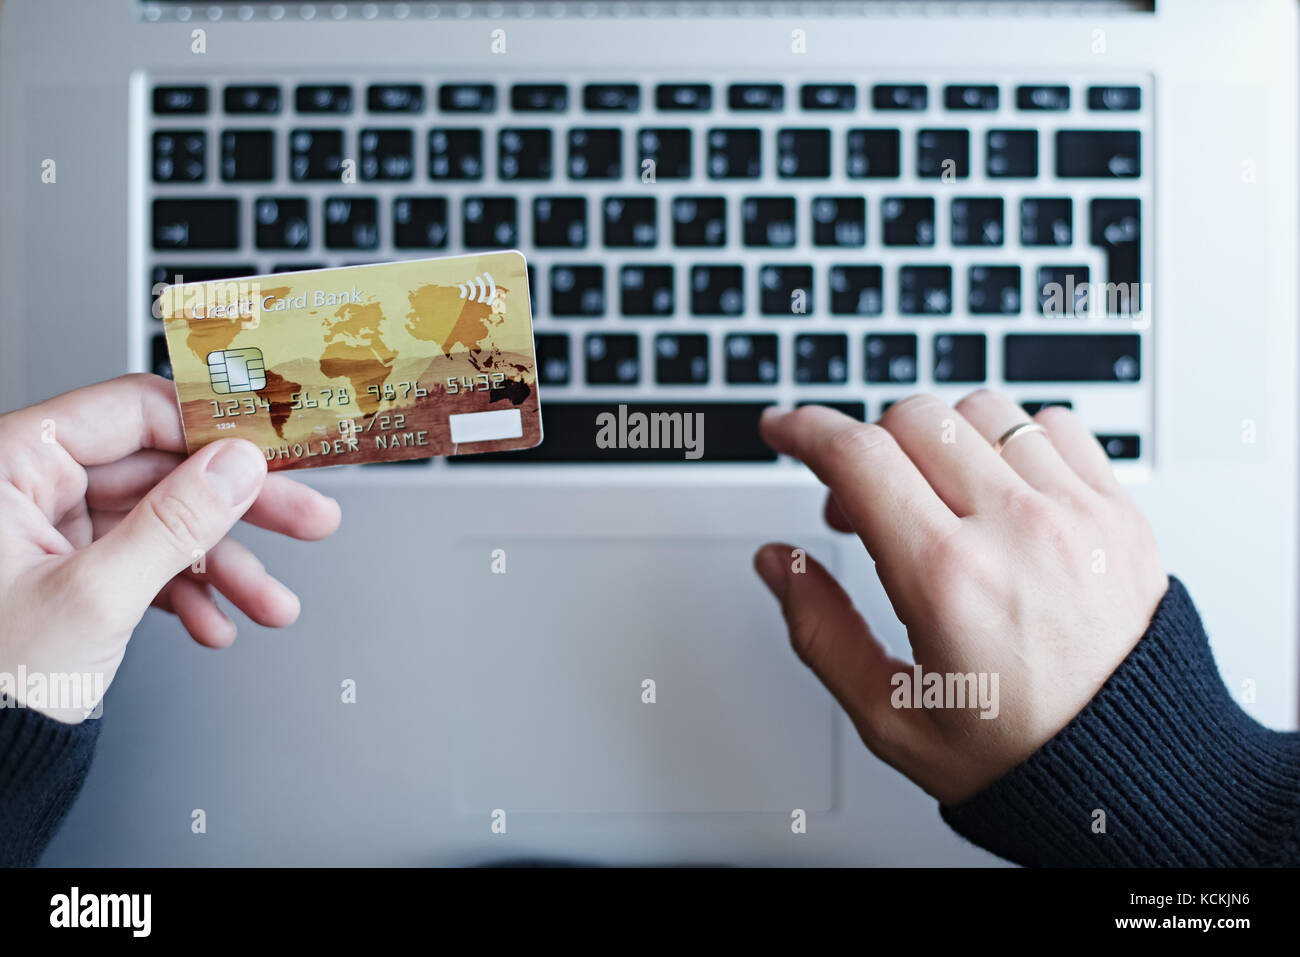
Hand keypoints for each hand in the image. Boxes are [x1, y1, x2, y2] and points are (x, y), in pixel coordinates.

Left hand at [0, 374, 340, 722]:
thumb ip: (174, 522)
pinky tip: (215, 623)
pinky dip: (188, 594)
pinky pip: (146, 564)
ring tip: (271, 603)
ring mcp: (52, 531)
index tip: (275, 446)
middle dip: (241, 510)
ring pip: (165, 523)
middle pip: (164, 471)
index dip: (213, 429)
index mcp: (12, 464)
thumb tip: (236, 466)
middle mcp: (31, 488)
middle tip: (308, 516)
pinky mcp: (70, 570)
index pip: (134, 413)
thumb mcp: (94, 597)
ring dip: (225, 567)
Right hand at [755, 391, 1167, 805]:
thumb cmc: (1020, 754)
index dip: (804, 431)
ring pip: (980, 412)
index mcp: (948, 581)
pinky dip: (1011, 441)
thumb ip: (821, 631)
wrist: (1134, 774)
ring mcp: (1075, 514)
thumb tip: (779, 562)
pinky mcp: (1119, 511)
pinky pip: (1053, 425)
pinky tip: (997, 489)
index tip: (784, 429)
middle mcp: (1016, 532)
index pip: (858, 458)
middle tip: (858, 502)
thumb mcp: (891, 717)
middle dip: (866, 446)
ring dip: (937, 440)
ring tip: (933, 497)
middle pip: (913, 419)